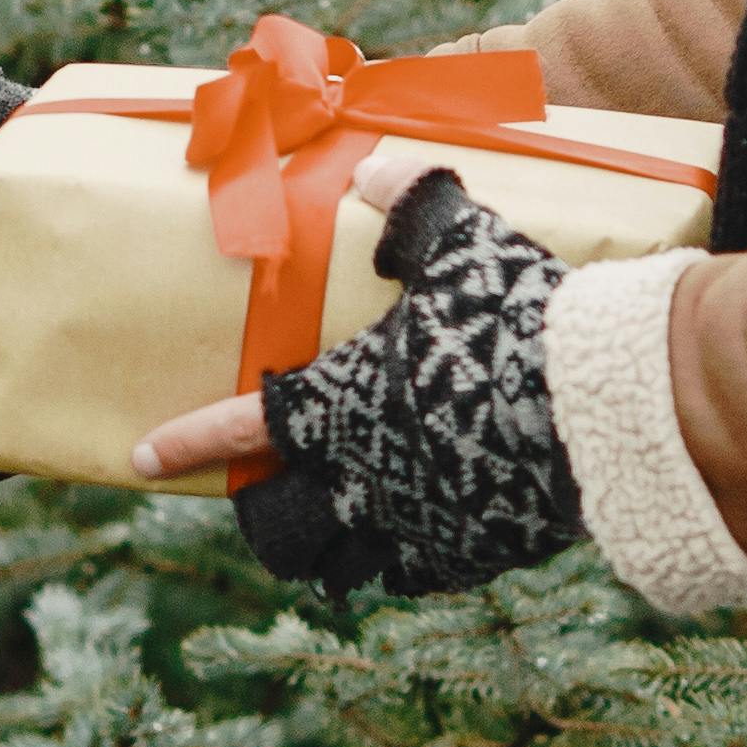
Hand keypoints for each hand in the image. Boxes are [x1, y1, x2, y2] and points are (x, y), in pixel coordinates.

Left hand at [157, 169, 585, 597]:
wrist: (603, 404)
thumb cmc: (515, 316)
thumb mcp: (457, 238)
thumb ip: (409, 202)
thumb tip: (370, 173)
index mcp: (338, 403)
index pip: (241, 427)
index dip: (187, 442)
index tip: (144, 457)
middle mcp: (361, 478)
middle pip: (278, 523)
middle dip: (262, 515)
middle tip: (265, 496)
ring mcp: (414, 525)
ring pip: (340, 564)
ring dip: (326, 549)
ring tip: (330, 532)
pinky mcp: (470, 554)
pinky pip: (417, 573)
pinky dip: (406, 560)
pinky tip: (415, 541)